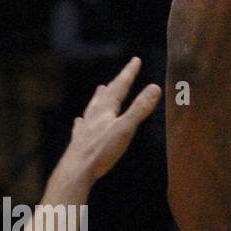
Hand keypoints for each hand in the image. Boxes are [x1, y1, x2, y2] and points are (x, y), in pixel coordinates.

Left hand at [59, 57, 159, 187]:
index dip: (128, 73)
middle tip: (121, 75)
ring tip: (100, 90)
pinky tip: (79, 121)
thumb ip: (139, 109)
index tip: (135, 60)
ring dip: (99, 98)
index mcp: (105, 109)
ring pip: (92, 107)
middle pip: (106, 94)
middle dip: (116, 84)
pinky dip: (83, 120)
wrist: (75, 170)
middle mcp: (93, 115)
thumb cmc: (101, 150)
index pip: (119, 86)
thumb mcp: (125, 129)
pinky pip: (81, 126)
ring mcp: (85, 128)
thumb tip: (155, 87)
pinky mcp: (79, 141)